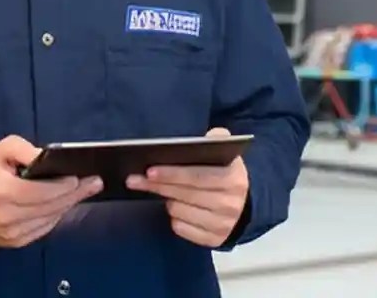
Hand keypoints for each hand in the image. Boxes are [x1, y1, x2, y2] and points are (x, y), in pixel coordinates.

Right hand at [0, 135, 103, 248]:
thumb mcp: (0, 151)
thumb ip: (24, 149)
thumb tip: (49, 157)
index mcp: (2, 192)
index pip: (40, 191)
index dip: (62, 185)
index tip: (79, 177)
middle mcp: (7, 217)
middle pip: (50, 206)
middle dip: (74, 193)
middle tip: (94, 183)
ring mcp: (12, 234)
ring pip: (50, 219)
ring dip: (69, 205)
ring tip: (84, 191)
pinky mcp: (16, 243)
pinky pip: (45, 229)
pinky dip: (57, 215)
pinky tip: (65, 204)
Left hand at [125, 127, 249, 247]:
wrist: (243, 205)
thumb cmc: (223, 176)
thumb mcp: (225, 156)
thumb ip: (217, 141)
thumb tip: (209, 137)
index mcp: (233, 179)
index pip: (197, 176)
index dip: (172, 174)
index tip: (149, 171)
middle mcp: (230, 204)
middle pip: (185, 194)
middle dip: (157, 186)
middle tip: (134, 180)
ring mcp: (223, 224)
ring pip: (180, 212)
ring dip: (167, 201)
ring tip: (160, 192)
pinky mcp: (214, 240)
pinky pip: (182, 229)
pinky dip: (175, 219)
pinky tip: (174, 209)